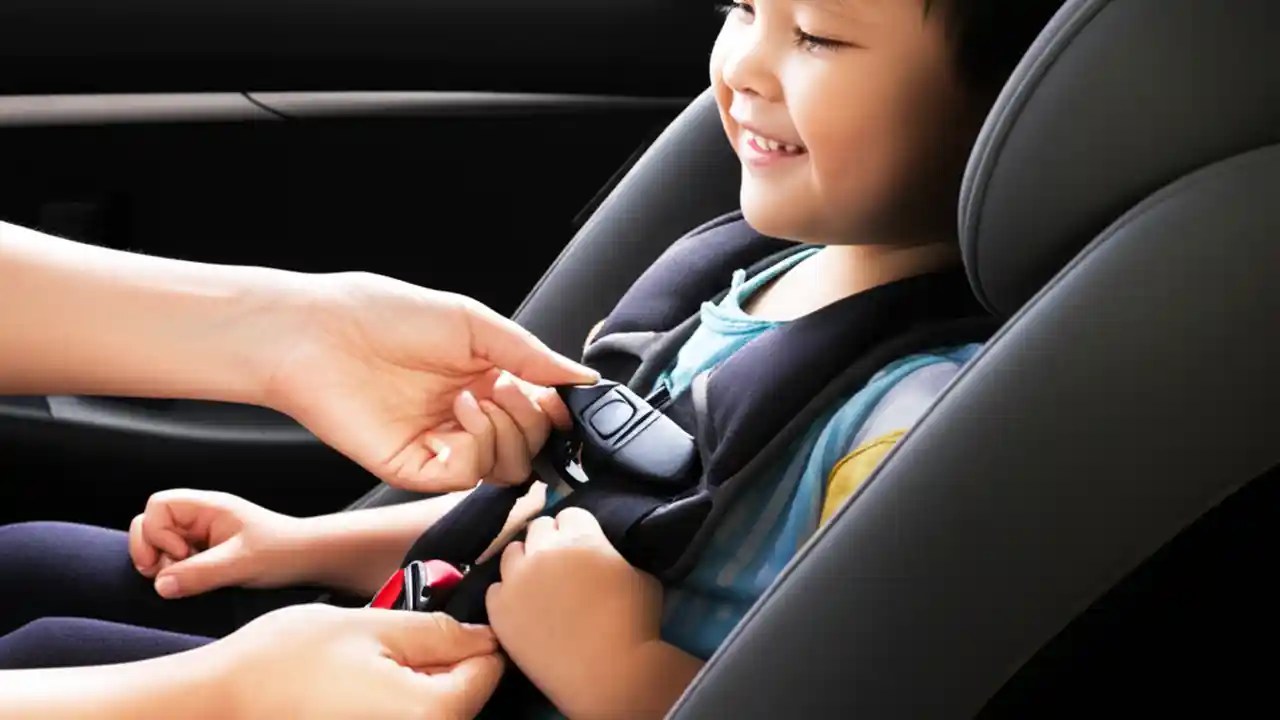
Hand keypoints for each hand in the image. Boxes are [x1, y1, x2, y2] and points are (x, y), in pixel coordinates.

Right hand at [129, 489, 308, 598]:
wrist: (310, 559)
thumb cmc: (283, 551)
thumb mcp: (241, 564)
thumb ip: (199, 574)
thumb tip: (159, 585)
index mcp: (209, 508)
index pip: (158, 506)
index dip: (157, 532)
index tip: (180, 554)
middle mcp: (201, 518)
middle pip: (151, 524)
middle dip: (151, 550)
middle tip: (169, 572)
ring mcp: (202, 535)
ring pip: (160, 545)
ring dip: (162, 565)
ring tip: (185, 579)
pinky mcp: (206, 553)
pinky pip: (175, 560)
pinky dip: (176, 573)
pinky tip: (194, 582)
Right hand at [209, 604, 503, 719]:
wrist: (212, 706)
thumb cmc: (282, 662)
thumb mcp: (368, 627)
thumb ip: (437, 632)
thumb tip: (485, 637)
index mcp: (430, 713)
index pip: (488, 671)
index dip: (472, 638)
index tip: (437, 624)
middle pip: (462, 698)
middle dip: (439, 666)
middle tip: (388, 645)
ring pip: (431, 713)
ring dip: (412, 688)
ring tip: (364, 670)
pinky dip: (388, 710)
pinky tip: (351, 694)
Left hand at [264, 272, 596, 491]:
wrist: (319, 331)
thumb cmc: (385, 315)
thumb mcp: (475, 323)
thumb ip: (532, 354)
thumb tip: (583, 378)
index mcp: (483, 381)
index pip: (538, 417)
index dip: (556, 412)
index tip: (565, 398)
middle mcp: (465, 418)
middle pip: (528, 448)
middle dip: (533, 420)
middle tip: (511, 388)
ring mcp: (439, 445)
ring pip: (504, 468)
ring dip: (505, 432)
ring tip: (480, 395)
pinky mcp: (413, 467)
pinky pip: (465, 477)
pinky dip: (476, 446)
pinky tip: (458, 412)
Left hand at [486, 508, 664, 717]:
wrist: (608, 673)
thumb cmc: (634, 625)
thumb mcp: (639, 575)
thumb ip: (612, 555)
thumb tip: (601, 556)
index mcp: (581, 537)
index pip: (569, 514)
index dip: (577, 530)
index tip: (582, 548)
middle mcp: (543, 550)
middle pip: (537, 528)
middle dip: (549, 542)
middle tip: (561, 566)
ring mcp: (517, 579)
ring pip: (511, 553)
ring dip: (525, 562)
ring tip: (538, 585)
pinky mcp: (499, 609)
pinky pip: (495, 589)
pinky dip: (508, 595)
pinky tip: (523, 609)